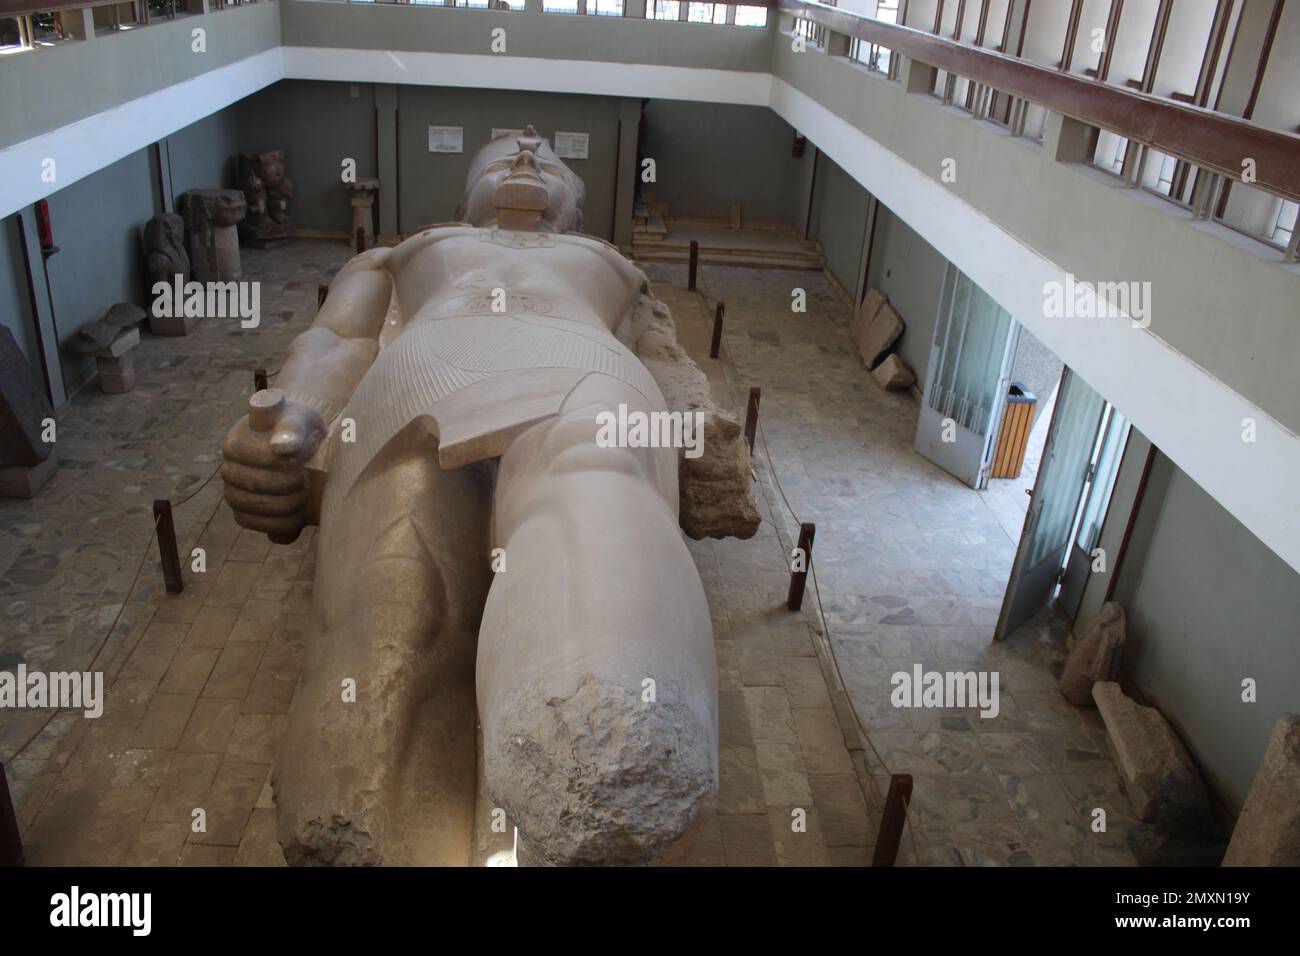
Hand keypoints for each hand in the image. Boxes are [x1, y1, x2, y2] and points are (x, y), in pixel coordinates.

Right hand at [221, 397, 325, 543]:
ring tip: (304, 495)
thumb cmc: (300, 429)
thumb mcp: (300, 420)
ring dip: (284, 506)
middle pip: (253, 486)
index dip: (281, 463)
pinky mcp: (244, 512)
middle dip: (285, 485)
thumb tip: (281, 447)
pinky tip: (300, 514)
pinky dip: (280, 524)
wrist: (305, 449)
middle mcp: (229, 469)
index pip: (253, 459)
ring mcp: (234, 492)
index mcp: (235, 443)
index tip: (300, 461)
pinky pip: (255, 525)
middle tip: (305, 479)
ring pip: (251, 509)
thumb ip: (292, 429)